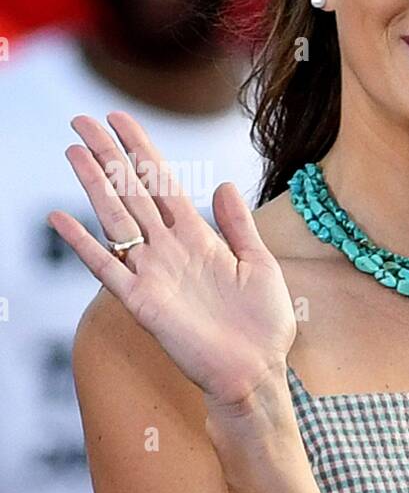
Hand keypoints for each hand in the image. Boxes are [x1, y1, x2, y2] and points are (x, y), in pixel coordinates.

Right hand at [48, 111, 296, 408]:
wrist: (257, 373)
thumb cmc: (263, 325)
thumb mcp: (260, 265)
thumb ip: (239, 225)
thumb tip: (222, 183)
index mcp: (199, 238)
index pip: (162, 183)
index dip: (141, 150)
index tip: (119, 119)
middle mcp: (170, 250)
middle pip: (132, 192)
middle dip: (108, 155)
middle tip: (82, 119)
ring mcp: (153, 274)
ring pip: (116, 219)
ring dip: (94, 185)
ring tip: (73, 151)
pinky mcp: (143, 304)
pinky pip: (107, 269)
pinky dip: (83, 243)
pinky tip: (60, 218)